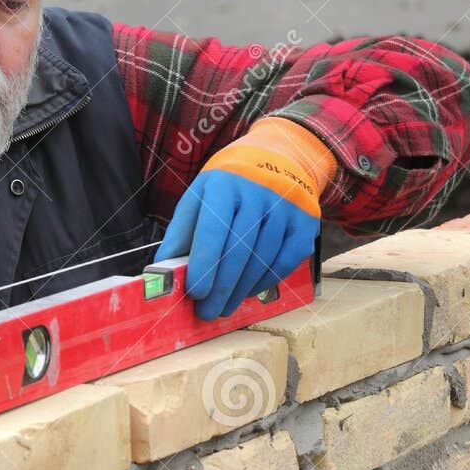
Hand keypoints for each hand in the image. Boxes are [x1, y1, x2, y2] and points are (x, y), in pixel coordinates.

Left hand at [154, 117, 331, 319]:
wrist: (277, 157)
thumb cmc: (227, 186)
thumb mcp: (198, 197)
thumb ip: (181, 233)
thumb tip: (163, 271)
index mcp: (224, 185)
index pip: (214, 229)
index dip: (205, 264)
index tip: (196, 293)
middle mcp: (258, 193)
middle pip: (239, 250)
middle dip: (221, 287)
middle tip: (207, 312)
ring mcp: (286, 208)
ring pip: (262, 259)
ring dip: (241, 290)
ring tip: (224, 308)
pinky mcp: (305, 222)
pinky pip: (285, 261)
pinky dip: (265, 281)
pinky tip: (248, 292)